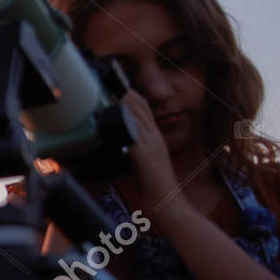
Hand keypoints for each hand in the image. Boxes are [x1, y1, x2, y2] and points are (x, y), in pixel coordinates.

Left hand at [120, 89, 189, 222]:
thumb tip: (120, 144)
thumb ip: (134, 151)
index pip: (144, 111)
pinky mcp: (144, 153)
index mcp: (154, 139)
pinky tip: (116, 109)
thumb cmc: (153, 186)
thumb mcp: (143, 162)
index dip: (132, 96)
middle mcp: (154, 137)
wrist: (167, 202)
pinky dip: (126, 119)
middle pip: (141, 107)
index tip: (119, 84)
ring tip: (113, 84)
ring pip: (138, 114)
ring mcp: (150, 144)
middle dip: (127, 91)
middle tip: (111, 76)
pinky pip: (135, 131)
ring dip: (126, 99)